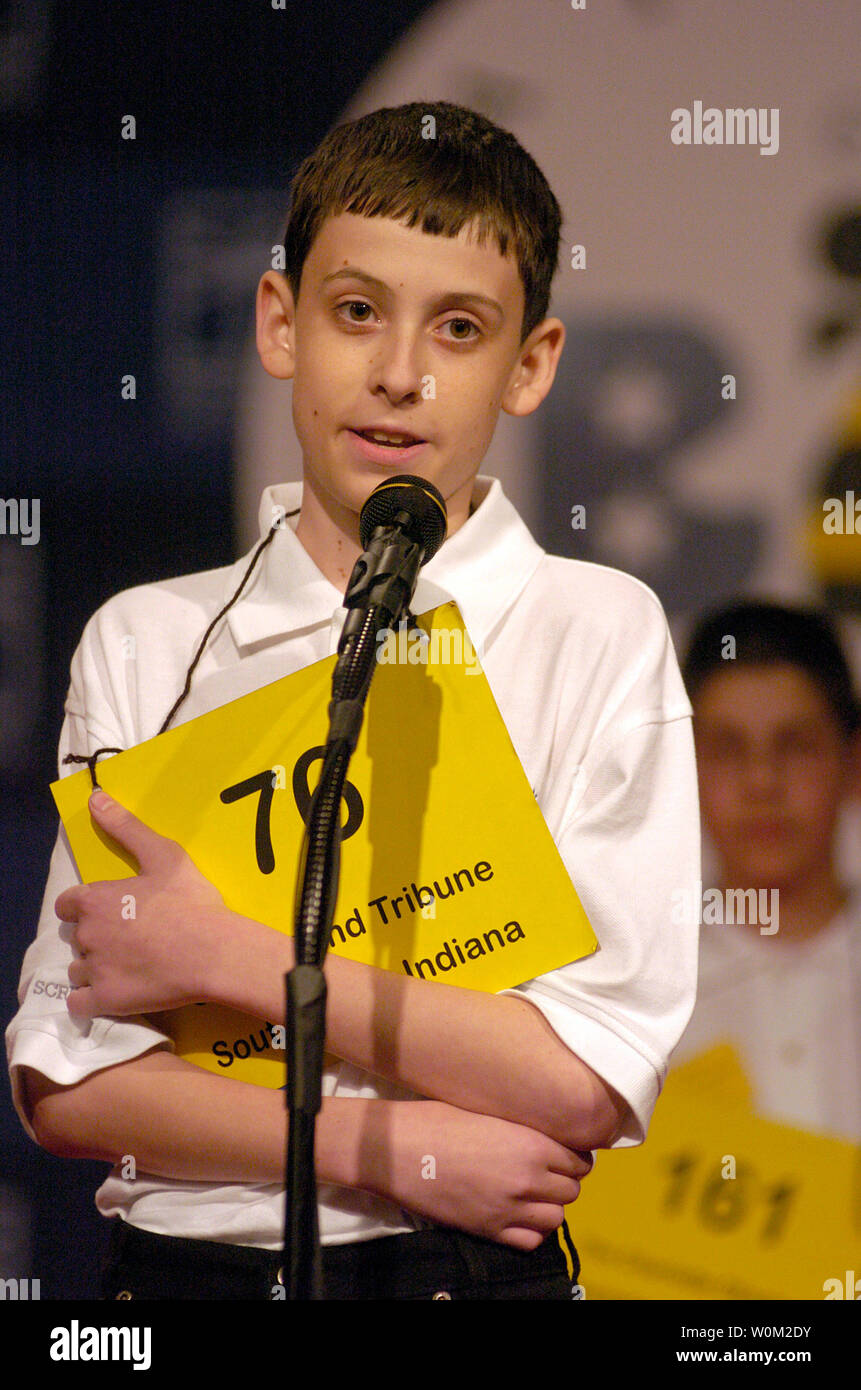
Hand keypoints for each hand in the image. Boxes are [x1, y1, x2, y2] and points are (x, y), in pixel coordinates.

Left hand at [55, 791, 237, 1020]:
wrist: (214, 952)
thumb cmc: (190, 902)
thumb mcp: (163, 855)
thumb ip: (125, 827)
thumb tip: (94, 797)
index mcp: (95, 900)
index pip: (67, 905)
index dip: (86, 907)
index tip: (113, 911)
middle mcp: (87, 935)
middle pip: (77, 938)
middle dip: (97, 938)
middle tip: (132, 938)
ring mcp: (94, 971)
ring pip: (79, 971)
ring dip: (96, 969)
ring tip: (131, 966)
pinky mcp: (105, 1001)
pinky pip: (80, 1004)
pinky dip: (92, 1000)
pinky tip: (116, 992)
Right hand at [369, 1100, 592, 1249]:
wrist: (396, 1149)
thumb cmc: (436, 1120)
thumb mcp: (488, 1111)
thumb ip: (523, 1128)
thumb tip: (546, 1135)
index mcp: (531, 1144)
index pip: (580, 1161)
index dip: (575, 1157)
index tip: (565, 1154)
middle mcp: (526, 1179)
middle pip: (572, 1191)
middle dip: (564, 1181)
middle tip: (548, 1172)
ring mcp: (508, 1209)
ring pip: (556, 1218)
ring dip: (551, 1206)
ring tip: (535, 1194)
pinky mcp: (488, 1230)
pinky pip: (530, 1241)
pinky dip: (532, 1231)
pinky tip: (520, 1215)